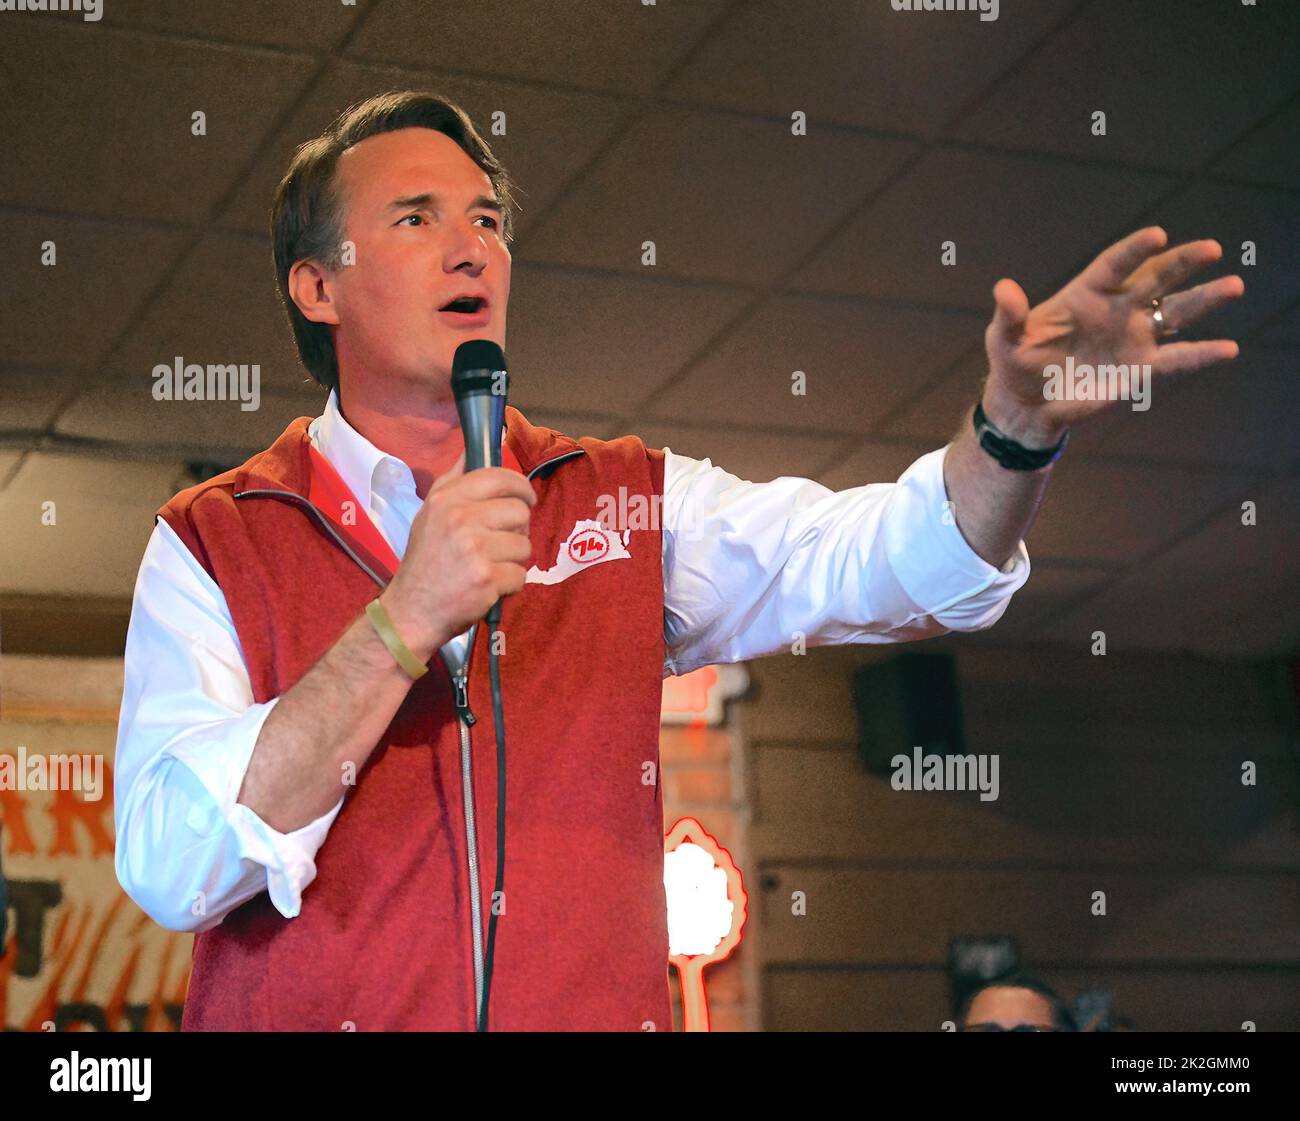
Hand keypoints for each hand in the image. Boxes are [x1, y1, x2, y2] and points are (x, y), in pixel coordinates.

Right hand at [380, 453, 535, 657]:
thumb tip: (476, 447)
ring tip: (490, 567)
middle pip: (520, 511)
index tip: (525, 498)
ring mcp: (474, 549)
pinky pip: (521, 575)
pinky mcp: (487, 579)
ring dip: (514, 560)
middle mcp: (459, 518)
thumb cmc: (426, 561)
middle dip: (518, 529)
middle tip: (500, 543)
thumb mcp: (430, 512)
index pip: (500, 477)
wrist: (411, 611)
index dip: (521, 486)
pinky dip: (510, 585)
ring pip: (525, 545)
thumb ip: (455, 479)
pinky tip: (489, 587)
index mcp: (447, 498)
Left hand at [981, 226, 1244, 443]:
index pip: (1115, 264)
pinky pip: (1176, 359)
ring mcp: (1133, 337)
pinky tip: (1229, 349)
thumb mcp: (1004, 338)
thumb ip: (1009, 314)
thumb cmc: (1015, 363)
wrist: (1027, 403)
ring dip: (1205, 300)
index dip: (1135, 249)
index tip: (1158, 235)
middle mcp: (1117, 309)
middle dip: (1183, 263)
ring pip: (1175, 312)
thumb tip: (1004, 288)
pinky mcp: (1140, 368)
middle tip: (1212, 248)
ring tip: (1234, 285)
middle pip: (1156, 279)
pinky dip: (1202, 354)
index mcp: (1086, 293)